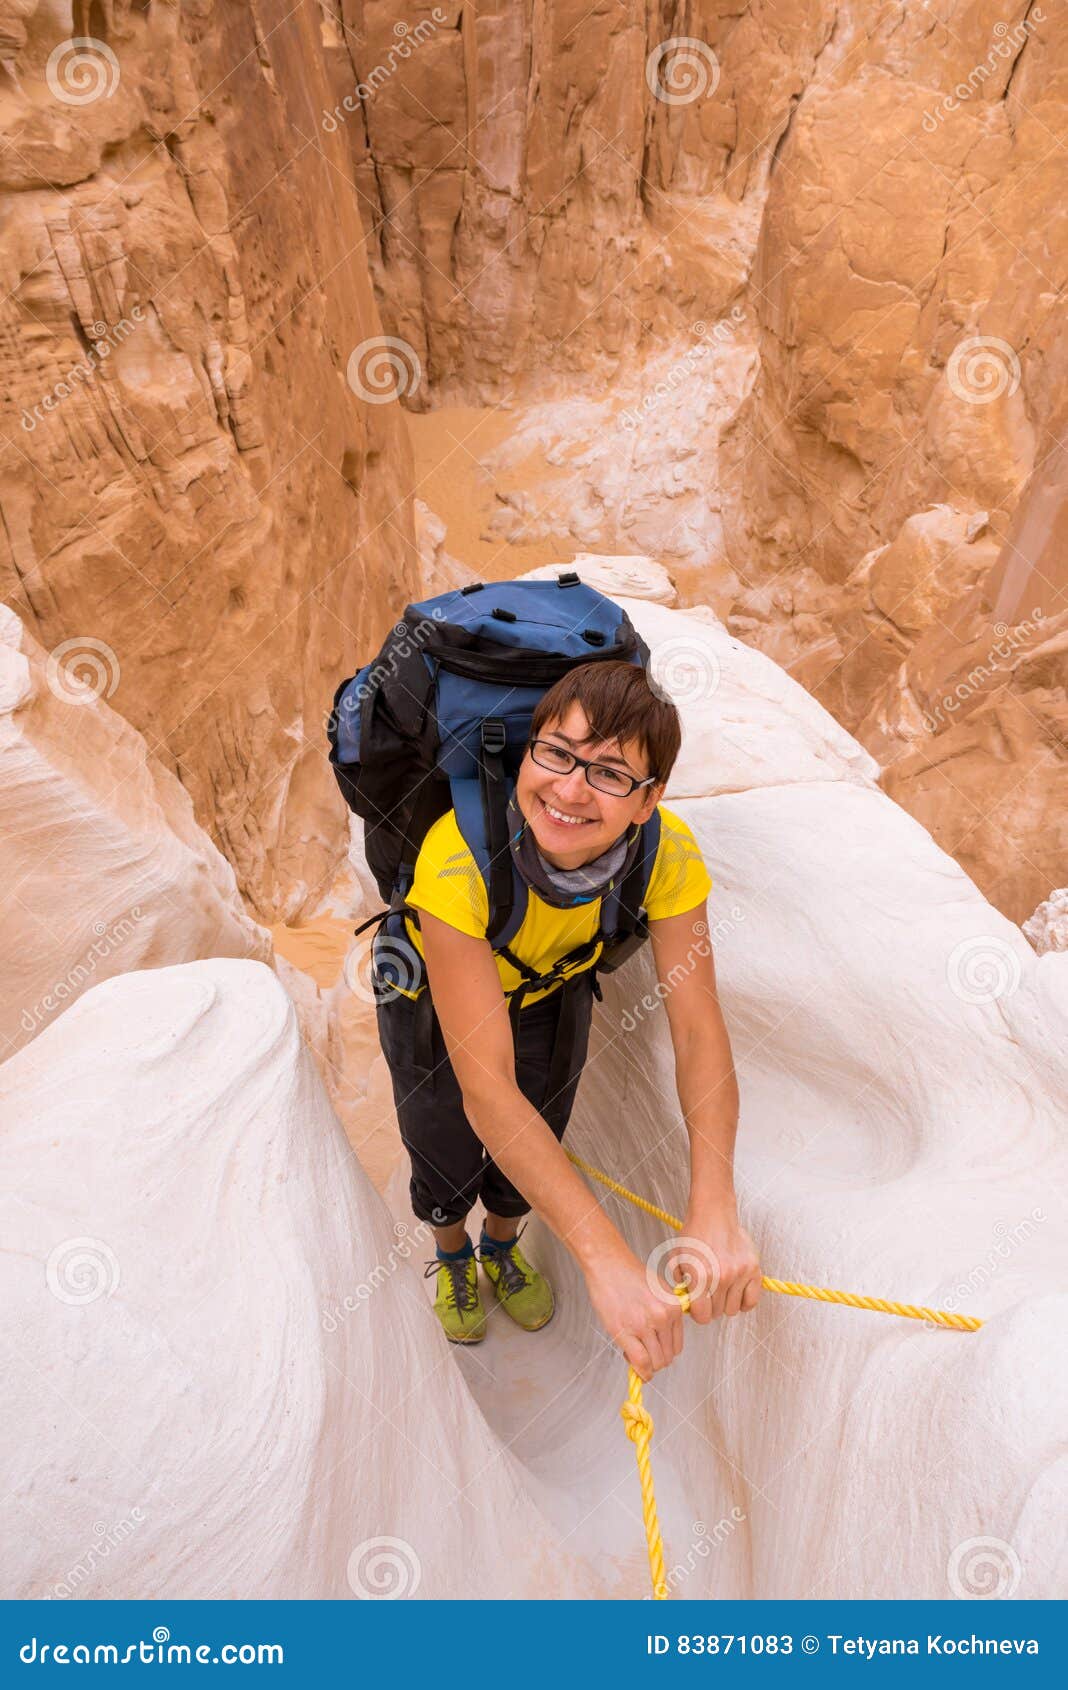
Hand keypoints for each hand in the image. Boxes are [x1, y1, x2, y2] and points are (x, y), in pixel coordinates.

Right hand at [584, 1246, 685, 1382]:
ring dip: (648, 1367)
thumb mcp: (659, 1291)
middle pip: (668, 1356)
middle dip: (656, 1360)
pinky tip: (637, 1370)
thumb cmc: (629, 1274)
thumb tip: (662, 1342)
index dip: (665, 1351)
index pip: (677, 1344)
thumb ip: (665, 1314)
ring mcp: (644, 1325)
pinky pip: (640, 1361)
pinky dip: (641, 1372)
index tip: (655, 1350)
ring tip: (634, 1355)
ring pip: (656, 1362)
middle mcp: (663, 1317)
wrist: (608, 1264)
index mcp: (674, 1307)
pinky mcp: (624, 1331)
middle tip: (643, 1354)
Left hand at [665, 1200, 761, 1324]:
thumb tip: (687, 1305)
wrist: (713, 1214)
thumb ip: (679, 1285)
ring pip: (734, 1309)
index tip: (698, 1306)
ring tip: (721, 1291)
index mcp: (701, 1276)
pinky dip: (744, 1301)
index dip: (698, 1313)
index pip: (702, 1316)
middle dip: (711, 1307)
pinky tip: (736, 1293)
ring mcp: (740, 1273)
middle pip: (718, 1313)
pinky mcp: (753, 1269)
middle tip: (709, 1294)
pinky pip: (752, 1300)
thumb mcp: (677, 1259)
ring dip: (726, 1303)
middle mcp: (722, 1277)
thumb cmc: (694, 1236)